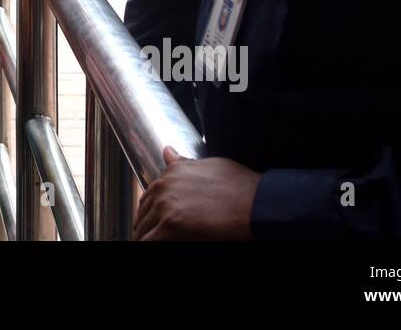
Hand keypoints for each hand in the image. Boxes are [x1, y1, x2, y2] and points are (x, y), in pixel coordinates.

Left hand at [133, 147, 260, 239]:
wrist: (257, 202)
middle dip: (146, 226)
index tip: (155, 222)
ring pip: (143, 228)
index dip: (151, 212)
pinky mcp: (171, 225)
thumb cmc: (240, 186)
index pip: (149, 196)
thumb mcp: (209, 165)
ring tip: (153, 243)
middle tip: (153, 237)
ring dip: (147, 236)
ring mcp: (166, 205)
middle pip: (143, 213)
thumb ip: (184, 163)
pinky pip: (148, 241)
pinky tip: (154, 249)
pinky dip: (146, 245)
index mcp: (172, 172)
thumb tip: (168, 151)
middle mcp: (164, 186)